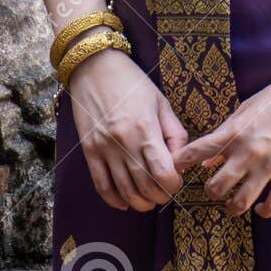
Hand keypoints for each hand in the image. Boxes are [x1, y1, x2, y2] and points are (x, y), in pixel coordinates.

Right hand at [67, 47, 188, 212]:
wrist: (94, 67)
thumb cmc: (132, 82)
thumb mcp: (161, 102)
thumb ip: (174, 133)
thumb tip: (180, 161)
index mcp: (145, 129)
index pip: (163, 173)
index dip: (174, 185)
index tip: (176, 181)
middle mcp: (124, 142)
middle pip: (146, 187)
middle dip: (159, 196)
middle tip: (164, 192)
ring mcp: (104, 149)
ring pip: (125, 191)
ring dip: (140, 203)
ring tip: (149, 199)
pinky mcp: (89, 151)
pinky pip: (102, 186)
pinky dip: (114, 200)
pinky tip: (125, 202)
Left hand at [174, 57, 270, 218]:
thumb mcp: (246, 110)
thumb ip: (226, 133)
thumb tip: (208, 159)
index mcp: (233, 131)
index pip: (196, 152)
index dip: (180, 164)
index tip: (174, 170)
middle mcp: (247, 152)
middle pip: (216, 186)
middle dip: (211, 190)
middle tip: (215, 189)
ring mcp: (268, 166)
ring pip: (240, 202)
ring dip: (233, 207)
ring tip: (233, 204)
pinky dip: (263, 211)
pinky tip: (261, 208)